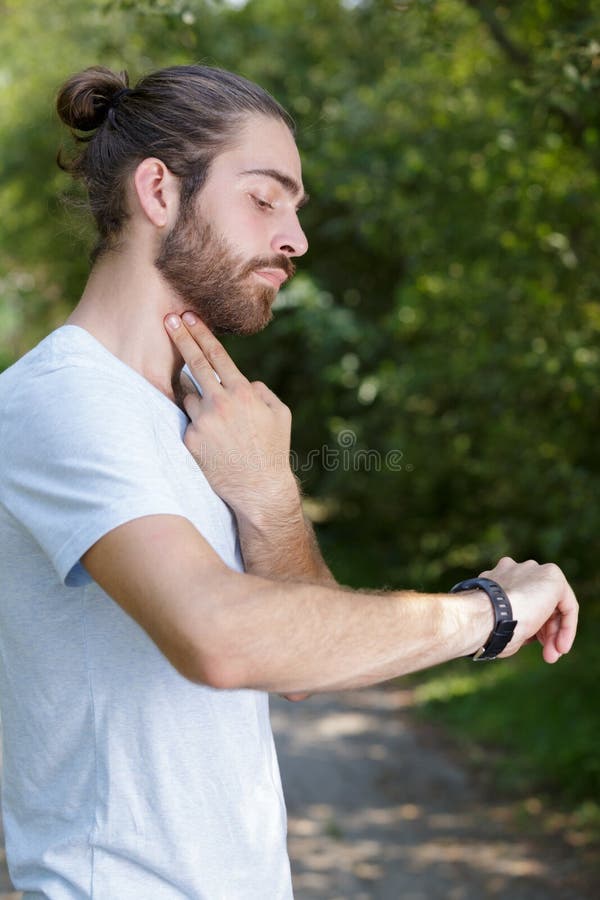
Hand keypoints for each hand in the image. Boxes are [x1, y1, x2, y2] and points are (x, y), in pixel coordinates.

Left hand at [164, 311, 299, 519]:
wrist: (259, 489)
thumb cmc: (273, 451)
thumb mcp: (280, 415)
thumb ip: (263, 391)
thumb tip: (247, 382)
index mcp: (243, 392)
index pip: (216, 355)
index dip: (200, 333)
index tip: (187, 317)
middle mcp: (220, 403)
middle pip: (194, 363)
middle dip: (180, 338)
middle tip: (167, 320)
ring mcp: (203, 422)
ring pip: (189, 396)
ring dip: (197, 399)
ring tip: (216, 420)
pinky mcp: (190, 440)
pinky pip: (188, 422)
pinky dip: (197, 424)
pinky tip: (212, 439)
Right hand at [480, 557, 578, 662]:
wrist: (485, 616)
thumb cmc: (487, 628)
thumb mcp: (498, 624)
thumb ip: (513, 620)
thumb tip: (524, 633)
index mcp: (498, 579)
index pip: (522, 603)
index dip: (531, 628)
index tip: (530, 646)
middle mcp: (517, 570)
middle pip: (539, 604)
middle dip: (544, 632)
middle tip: (547, 655)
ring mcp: (534, 571)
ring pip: (553, 605)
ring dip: (555, 632)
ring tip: (553, 654)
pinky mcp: (552, 576)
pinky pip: (566, 604)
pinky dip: (568, 626)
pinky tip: (561, 644)